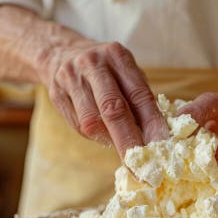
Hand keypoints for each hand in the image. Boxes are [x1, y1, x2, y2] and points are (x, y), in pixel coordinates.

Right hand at [38, 41, 168, 156]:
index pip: (139, 94)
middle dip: (128, 140)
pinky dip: (95, 136)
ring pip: (92, 121)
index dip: (151, 123)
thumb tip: (158, 136)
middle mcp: (93, 64)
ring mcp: (71, 78)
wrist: (60, 53)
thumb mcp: (126, 73)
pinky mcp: (56, 94)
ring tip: (122, 147)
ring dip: (110, 140)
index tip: (161, 145)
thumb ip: (140, 100)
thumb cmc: (105, 70)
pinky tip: (103, 134)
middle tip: (140, 164)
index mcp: (117, 56)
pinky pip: (78, 125)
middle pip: (112, 109)